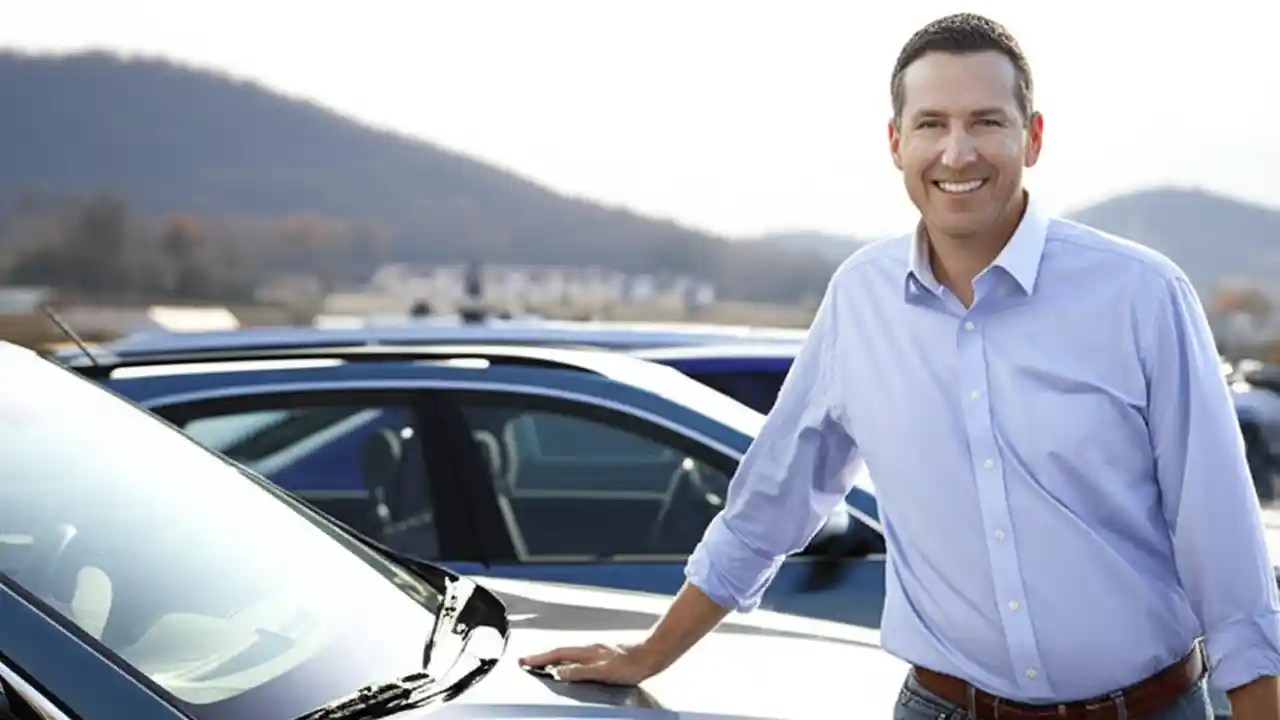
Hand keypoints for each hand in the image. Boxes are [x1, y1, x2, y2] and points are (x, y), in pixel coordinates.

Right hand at [519, 642, 657, 685]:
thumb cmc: (632, 664)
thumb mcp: (603, 671)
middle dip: (542, 657)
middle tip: (527, 662)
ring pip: (569, 653)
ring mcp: (597, 651)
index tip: (524, 661)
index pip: (557, 654)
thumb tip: (558, 672)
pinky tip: (571, 666)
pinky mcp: (604, 655)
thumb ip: (580, 671)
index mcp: (587, 651)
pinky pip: (579, 657)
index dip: (540, 658)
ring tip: (542, 665)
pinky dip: (567, 660)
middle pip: (560, 652)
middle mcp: (590, 648)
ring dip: (554, 658)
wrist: (652, 655)